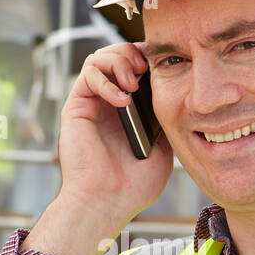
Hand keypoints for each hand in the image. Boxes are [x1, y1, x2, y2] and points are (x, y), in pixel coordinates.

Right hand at [56, 42, 172, 224]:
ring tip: (133, 83)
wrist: (109, 201)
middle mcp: (108, 102)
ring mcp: (92, 104)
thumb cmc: (134, 185)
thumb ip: (166, 120)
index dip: (149, 58)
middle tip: (145, 69)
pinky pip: (88, 75)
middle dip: (133, 53)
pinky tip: (121, 100)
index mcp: (130, 110)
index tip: (164, 66)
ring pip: (99, 58)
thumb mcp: (164, 149)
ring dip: (119, 62)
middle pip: (116, 54)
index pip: (137, 67)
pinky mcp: (76, 107)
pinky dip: (106, 80)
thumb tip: (177, 95)